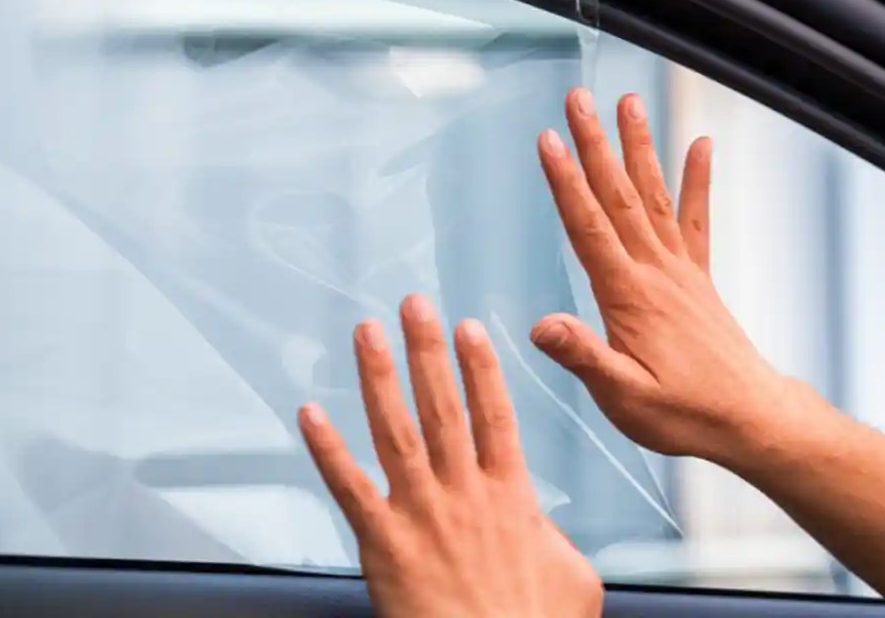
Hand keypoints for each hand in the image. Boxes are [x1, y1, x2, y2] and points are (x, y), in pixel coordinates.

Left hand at [299, 295, 601, 617]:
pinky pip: (348, 487)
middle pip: (443, 407)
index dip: (481, 368)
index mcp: (511, 497)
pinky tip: (310, 413)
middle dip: (427, 351)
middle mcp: (464, 495)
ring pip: (397, 431)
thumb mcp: (574, 578)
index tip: (470, 329)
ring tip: (367, 334)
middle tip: (414, 306)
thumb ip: (552, 537)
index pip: (494, 415)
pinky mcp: (383, 545)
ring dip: (379, 377)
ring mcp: (421, 516)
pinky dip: (328, 448)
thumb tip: (541, 525)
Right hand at [529, 89, 805, 463]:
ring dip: (638, 148)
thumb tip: (540, 326)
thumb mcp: (624, 398)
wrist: (750, 418)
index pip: (589, 228)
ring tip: (627, 101)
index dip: (566, 182)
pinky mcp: (698, 280)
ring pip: (654, 196)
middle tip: (577, 98)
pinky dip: (697, 180)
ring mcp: (680, 272)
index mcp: (629, 298)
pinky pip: (696, 220)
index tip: (548, 139)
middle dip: (595, 145)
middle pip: (618, 197)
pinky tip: (701, 145)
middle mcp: (656, 273)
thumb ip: (584, 358)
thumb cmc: (684, 414)